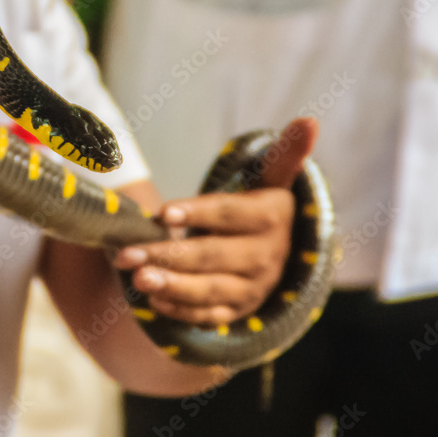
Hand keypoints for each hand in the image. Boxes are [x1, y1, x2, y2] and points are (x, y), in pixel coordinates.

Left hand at [112, 118, 318, 326]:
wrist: (280, 252)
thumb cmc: (260, 206)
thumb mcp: (274, 178)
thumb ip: (285, 153)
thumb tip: (309, 121)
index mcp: (271, 218)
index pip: (230, 215)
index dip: (198, 213)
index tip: (162, 212)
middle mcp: (265, 256)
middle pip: (213, 256)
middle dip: (168, 256)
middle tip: (128, 255)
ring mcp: (252, 288)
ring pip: (210, 290)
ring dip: (172, 287)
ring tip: (137, 280)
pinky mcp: (238, 310)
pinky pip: (210, 315)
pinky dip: (182, 311)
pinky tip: (152, 301)